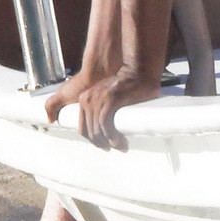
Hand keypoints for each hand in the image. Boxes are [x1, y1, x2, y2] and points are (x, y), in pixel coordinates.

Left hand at [44, 67, 161, 149]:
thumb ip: (102, 109)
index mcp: (85, 99)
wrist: (138, 73)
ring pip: (97, 130)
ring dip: (109, 142)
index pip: (82, 128)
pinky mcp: (109, 100)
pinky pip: (105, 124)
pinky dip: (112, 136)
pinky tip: (120, 142)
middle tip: (115, 147)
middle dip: (102, 143)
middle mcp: (87, 99)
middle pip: (89, 132)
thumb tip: (104, 131)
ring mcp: (97, 99)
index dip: (93, 140)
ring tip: (121, 146)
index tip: (104, 145)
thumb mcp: (106, 97)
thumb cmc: (126, 87)